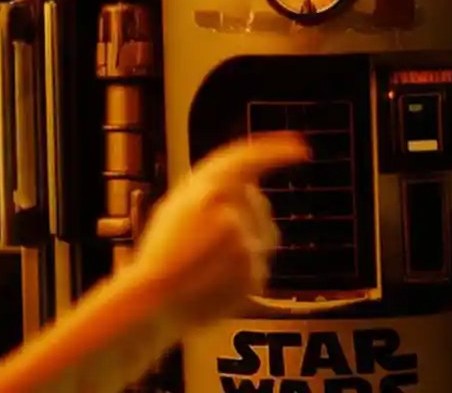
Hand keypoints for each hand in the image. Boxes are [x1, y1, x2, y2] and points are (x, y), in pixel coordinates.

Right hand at [127, 131, 307, 326]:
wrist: (153, 301)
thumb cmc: (161, 253)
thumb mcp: (179, 204)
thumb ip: (214, 187)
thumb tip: (250, 183)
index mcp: (208, 190)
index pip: (252, 160)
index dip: (277, 151)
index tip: (298, 150)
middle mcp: (231, 213)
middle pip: (258, 201)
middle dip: (245, 211)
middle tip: (210, 234)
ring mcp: (246, 246)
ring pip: (264, 232)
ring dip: (247, 239)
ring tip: (209, 259)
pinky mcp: (255, 274)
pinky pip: (260, 262)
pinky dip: (244, 267)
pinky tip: (217, 277)